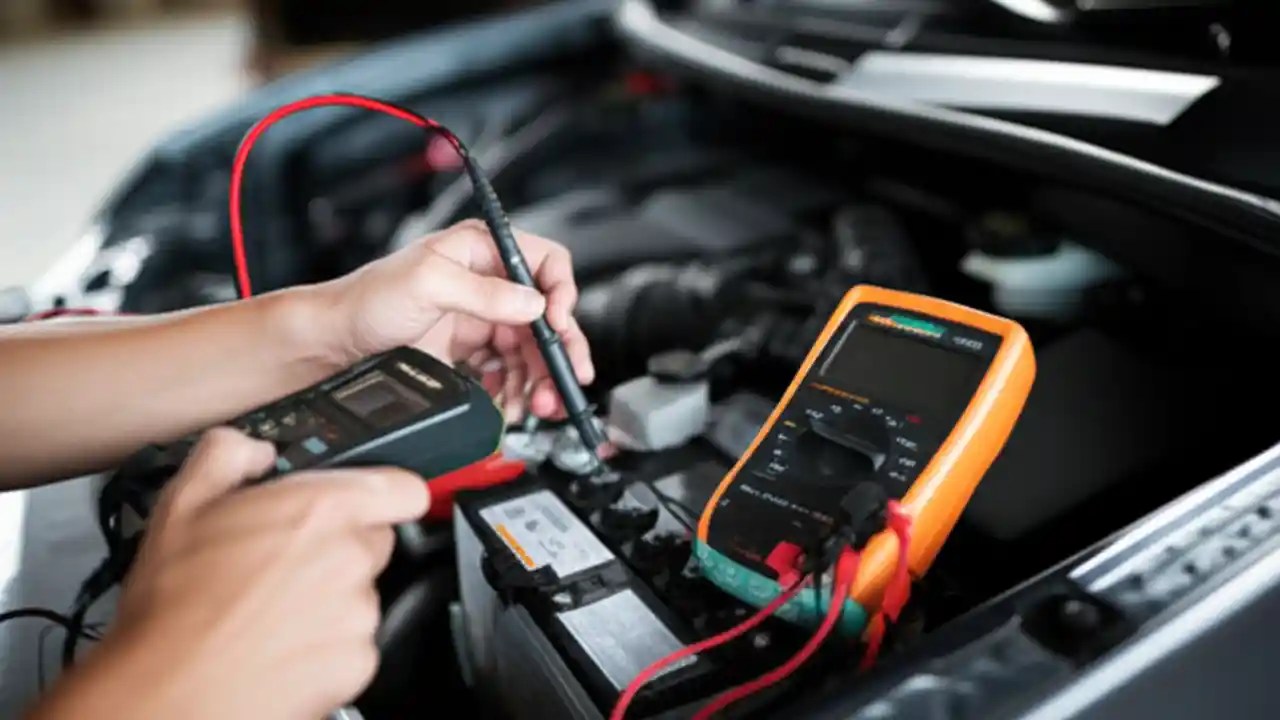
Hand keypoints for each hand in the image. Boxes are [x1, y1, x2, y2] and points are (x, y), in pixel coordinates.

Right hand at [30, 429, 428, 719]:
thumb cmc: (172, 609)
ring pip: (361, 593)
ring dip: (328, 598)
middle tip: (283, 562)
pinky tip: (278, 644)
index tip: (366, 502)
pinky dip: (326, 644)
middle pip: (374, 541)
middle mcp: (351, 560)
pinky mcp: (357, 664)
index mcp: (322, 511)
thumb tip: (254, 449)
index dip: (384, 493)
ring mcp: (358, 615)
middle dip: (338, 547)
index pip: (403, 488)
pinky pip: (353, 643)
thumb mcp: (181, 504)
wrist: (166, 693)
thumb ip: (228, 454)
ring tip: (269, 609)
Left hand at [318, 219, 593, 422]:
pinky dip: (515, 391)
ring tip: (538, 403)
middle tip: (566, 380)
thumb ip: (485, 292)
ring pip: (530, 350)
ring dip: (540, 379)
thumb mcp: (428, 283)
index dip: (561, 294)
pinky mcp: (470, 352)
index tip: (556, 325)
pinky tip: (510, 403)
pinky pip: (507, 373)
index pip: (545, 264)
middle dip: (558, 351)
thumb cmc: (367, 299)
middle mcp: (487, 283)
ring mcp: (480, 320)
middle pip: (545, 316)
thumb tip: (533, 304)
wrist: (333, 344)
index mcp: (481, 251)